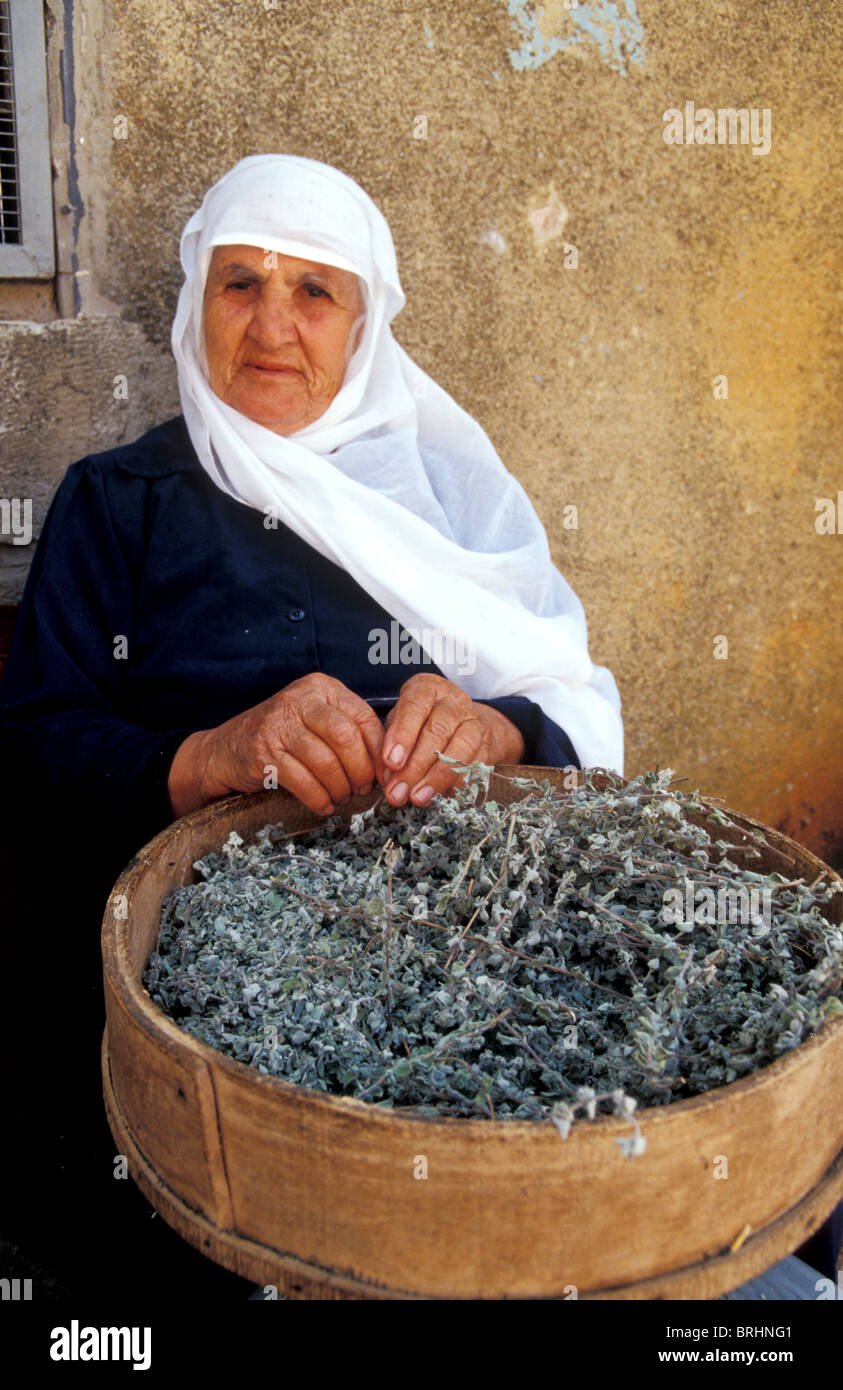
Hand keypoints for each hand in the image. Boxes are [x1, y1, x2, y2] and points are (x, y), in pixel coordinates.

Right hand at [168, 673, 386, 817]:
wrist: (225, 750)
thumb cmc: (282, 737)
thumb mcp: (316, 719)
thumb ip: (348, 730)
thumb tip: (390, 760)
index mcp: (321, 688)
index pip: (363, 718)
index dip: (380, 750)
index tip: (386, 774)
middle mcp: (300, 699)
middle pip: (347, 738)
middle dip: (361, 771)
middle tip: (362, 789)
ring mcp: (279, 724)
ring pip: (326, 762)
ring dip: (340, 788)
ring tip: (341, 797)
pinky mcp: (264, 752)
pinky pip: (304, 782)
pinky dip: (319, 799)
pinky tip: (324, 805)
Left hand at [379, 673, 525, 807]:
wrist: (464, 721)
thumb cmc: (421, 721)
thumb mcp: (400, 722)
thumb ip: (390, 745)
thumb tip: (387, 778)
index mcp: (426, 688)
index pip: (415, 706)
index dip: (402, 735)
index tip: (391, 763)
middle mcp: (453, 700)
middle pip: (437, 731)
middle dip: (415, 766)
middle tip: (397, 792)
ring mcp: (474, 720)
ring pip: (460, 747)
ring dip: (437, 778)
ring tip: (417, 798)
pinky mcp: (488, 742)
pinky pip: (475, 765)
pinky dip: (456, 784)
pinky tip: (439, 798)